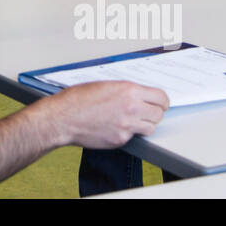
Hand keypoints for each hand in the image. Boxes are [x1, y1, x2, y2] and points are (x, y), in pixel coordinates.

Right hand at [39, 81, 169, 149]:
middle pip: (159, 114)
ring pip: (151, 128)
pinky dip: (129, 133)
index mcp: (128, 90)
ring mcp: (127, 125)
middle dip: (154, 112)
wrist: (64, 118)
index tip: (160, 103)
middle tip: (147, 112)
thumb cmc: (78, 99)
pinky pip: (134, 137)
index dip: (162, 101)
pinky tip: (117, 127)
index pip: (160, 97)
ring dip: (145, 124)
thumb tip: (137, 95)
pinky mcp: (121, 139)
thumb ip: (124, 90)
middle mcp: (131, 107)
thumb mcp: (104, 85)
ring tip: (133, 120)